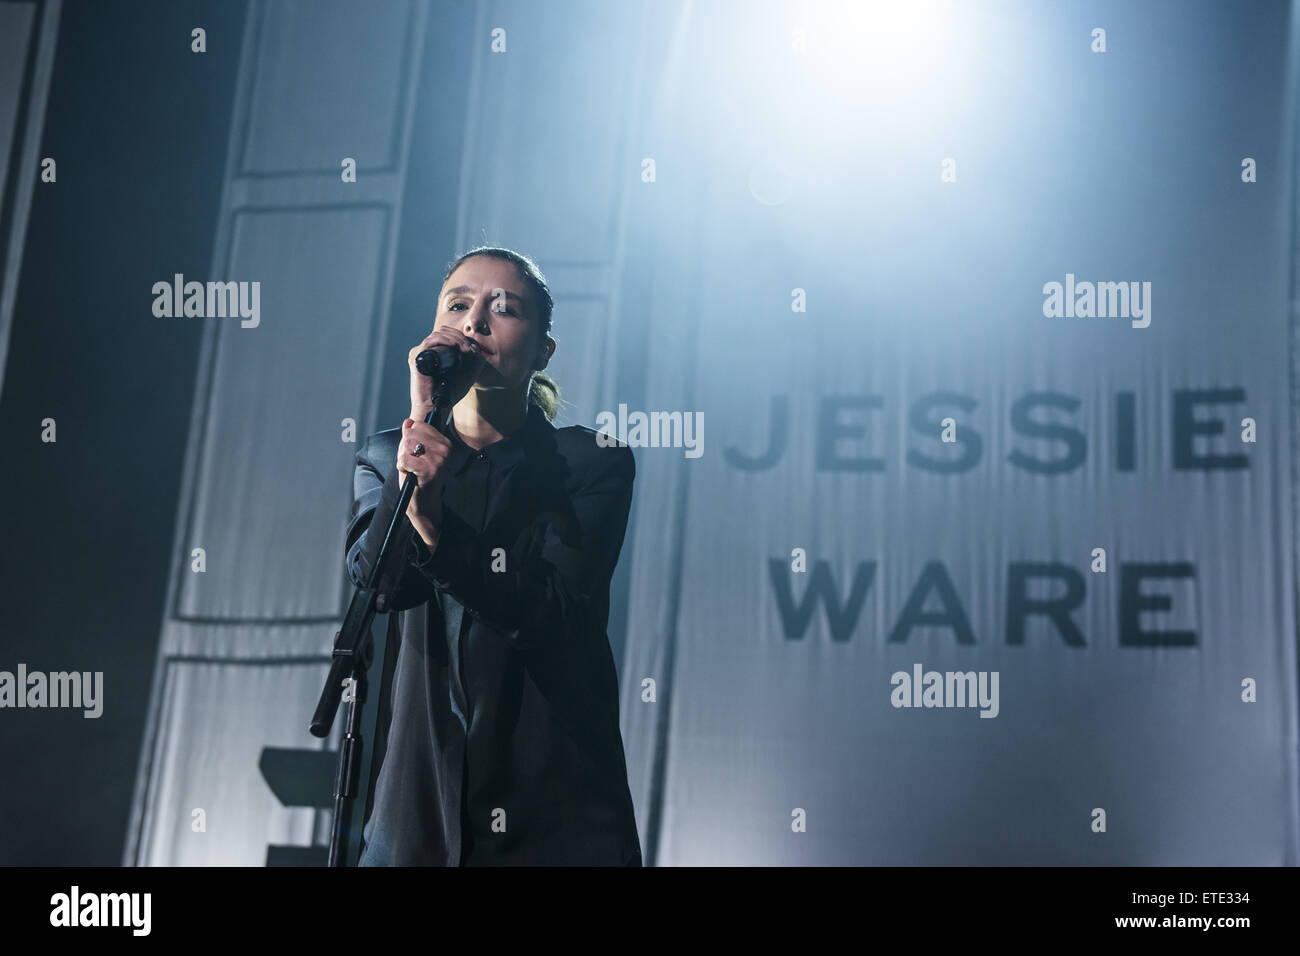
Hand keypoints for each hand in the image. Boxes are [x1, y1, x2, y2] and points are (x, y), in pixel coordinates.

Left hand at [397, 418, 450, 543]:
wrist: (424, 504)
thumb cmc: (419, 479)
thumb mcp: (415, 453)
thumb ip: (411, 436)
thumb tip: (408, 422)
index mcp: (444, 443)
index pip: (419, 425)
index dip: (410, 438)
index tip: (415, 453)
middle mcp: (444, 450)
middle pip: (411, 433)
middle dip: (404, 448)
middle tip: (411, 463)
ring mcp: (438, 460)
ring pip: (407, 445)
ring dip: (402, 458)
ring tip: (410, 469)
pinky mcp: (428, 470)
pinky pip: (404, 459)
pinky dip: (401, 467)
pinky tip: (409, 474)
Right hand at [408, 325, 484, 420]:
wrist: (436, 407)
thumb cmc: (449, 393)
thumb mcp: (467, 375)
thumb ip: (474, 362)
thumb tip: (476, 347)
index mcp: (434, 352)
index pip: (447, 335)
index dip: (461, 338)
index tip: (472, 349)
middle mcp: (425, 351)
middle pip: (443, 331)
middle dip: (459, 337)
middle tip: (470, 349)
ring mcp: (420, 353)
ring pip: (438, 334)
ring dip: (455, 339)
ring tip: (466, 350)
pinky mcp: (417, 357)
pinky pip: (430, 341)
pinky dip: (445, 341)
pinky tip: (456, 347)